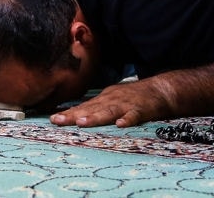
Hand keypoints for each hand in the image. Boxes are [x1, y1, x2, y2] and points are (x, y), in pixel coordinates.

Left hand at [50, 79, 170, 127]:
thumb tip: (76, 116)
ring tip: (81, 122)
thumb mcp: (113, 98)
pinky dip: (127, 120)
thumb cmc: (134, 97)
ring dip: (95, 117)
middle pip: (91, 108)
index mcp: (105, 98)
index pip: (84, 106)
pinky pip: (134, 116)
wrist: (161, 89)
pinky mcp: (142, 110)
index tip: (52, 119)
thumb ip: (97, 107)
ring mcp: (127, 105)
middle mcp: (113, 100)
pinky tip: (121, 125)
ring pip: (109, 111)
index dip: (68, 113)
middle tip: (58, 120)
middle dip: (74, 115)